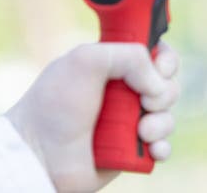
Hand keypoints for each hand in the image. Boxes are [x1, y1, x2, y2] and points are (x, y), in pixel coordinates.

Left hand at [5, 41, 179, 191]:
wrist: (38, 155)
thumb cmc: (53, 106)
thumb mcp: (86, 60)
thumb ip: (129, 55)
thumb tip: (158, 84)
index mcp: (114, 65)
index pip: (155, 52)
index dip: (165, 59)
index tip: (159, 67)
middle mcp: (125, 91)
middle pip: (169, 84)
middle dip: (165, 92)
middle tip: (145, 100)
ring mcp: (129, 121)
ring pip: (168, 116)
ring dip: (161, 122)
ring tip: (141, 130)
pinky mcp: (131, 151)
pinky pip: (162, 146)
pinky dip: (161, 147)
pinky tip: (149, 147)